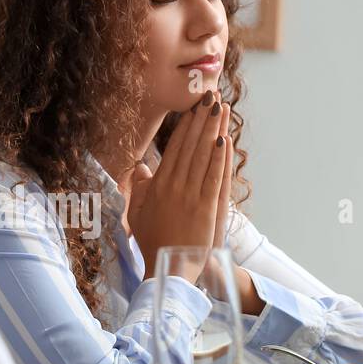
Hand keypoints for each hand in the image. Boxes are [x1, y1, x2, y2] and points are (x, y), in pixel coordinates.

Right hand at [129, 91, 229, 281]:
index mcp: (158, 186)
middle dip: (201, 119)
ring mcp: (190, 196)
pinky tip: (224, 140)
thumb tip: (140, 168)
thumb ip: (139, 188)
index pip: (175, 148)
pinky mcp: (206, 208)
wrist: (169, 267)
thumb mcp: (137, 213)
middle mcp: (174, 186)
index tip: (195, 107)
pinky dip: (219, 158)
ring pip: (203, 157)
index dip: (186, 125)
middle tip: (211, 96)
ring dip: (212, 130)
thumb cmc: (154, 242)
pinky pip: (213, 177)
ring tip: (220, 109)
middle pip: (190, 145)